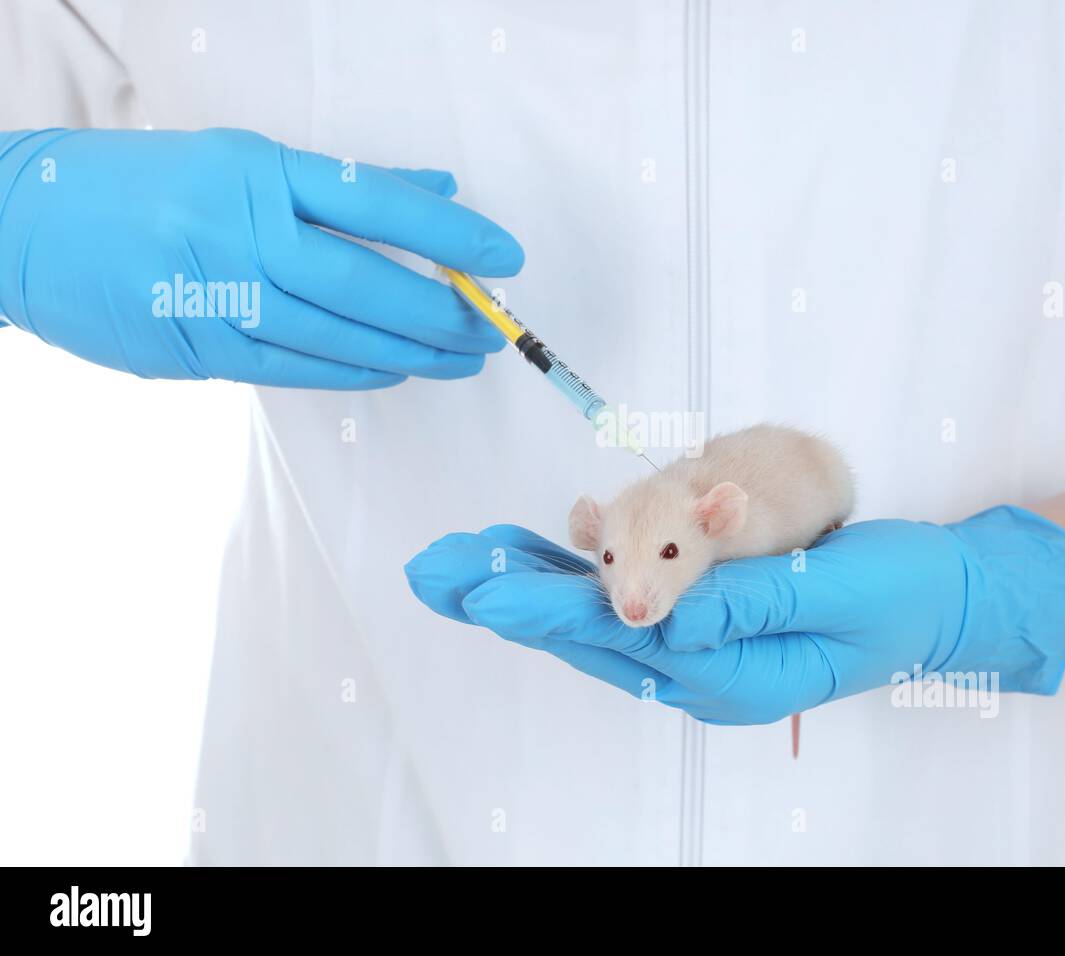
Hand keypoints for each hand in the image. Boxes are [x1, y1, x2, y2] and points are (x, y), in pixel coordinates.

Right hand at [0, 128, 521, 387]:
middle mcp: (237, 228)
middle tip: (490, 327)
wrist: (26, 222)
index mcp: (255, 169)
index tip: (504, 255)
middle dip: (438, 310)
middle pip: (362, 281)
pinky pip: (291, 367)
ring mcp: (212, 293)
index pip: (374, 201)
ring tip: (460, 357)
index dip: (447, 232)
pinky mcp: (194, 345)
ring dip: (408, 352)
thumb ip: (343, 184)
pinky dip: (350, 372)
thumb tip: (438, 191)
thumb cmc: (150, 185)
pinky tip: (393, 372)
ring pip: (333, 335)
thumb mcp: (241, 160)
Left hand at [404, 508, 1064, 724]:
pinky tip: (534, 555)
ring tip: (460, 559)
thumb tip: (663, 608)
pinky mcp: (707, 620)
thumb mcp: (834, 595)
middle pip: (587, 636)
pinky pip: (627, 602)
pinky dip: (575, 575)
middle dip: (509, 600)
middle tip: (435, 572)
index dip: (545, 608)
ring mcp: (701, 649)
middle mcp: (702, 672)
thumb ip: (748, 603)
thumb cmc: (899, 596)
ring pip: (596, 618)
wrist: (942, 599)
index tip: (480, 588)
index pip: (620, 640)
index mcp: (730, 677)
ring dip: (529, 587)